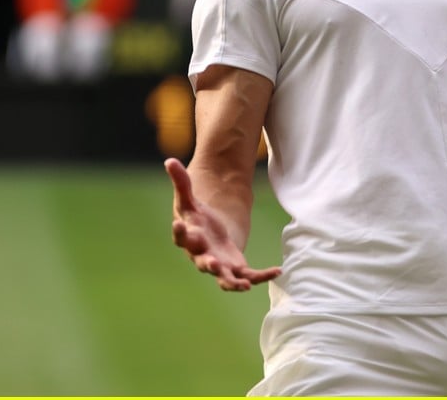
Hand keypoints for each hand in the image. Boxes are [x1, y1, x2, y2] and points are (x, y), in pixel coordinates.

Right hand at [165, 158, 280, 291]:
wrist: (209, 236)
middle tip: (213, 264)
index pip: (181, 236)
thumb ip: (182, 183)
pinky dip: (262, 276)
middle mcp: (202, 256)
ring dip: (233, 281)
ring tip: (243, 286)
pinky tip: (277, 271)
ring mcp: (220, 265)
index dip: (180, 232)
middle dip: (208, 264)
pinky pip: (249, 276)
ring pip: (224, 278)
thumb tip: (169, 160)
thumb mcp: (190, 200)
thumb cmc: (197, 220)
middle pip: (203, 262)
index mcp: (189, 238)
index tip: (178, 225)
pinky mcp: (236, 269)